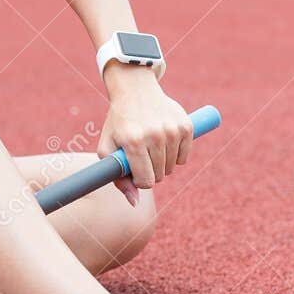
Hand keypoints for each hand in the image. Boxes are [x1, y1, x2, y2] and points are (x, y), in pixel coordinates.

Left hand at [98, 67, 192, 204]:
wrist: (135, 90)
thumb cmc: (119, 123)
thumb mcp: (107, 147)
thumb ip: (117, 178)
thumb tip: (134, 203)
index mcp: (133, 141)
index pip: (145, 181)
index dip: (140, 180)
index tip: (135, 170)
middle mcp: (155, 135)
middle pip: (160, 176)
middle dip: (150, 170)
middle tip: (142, 154)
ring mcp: (172, 129)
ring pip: (173, 167)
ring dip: (162, 162)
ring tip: (151, 145)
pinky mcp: (186, 125)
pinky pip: (184, 156)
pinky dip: (176, 154)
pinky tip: (165, 140)